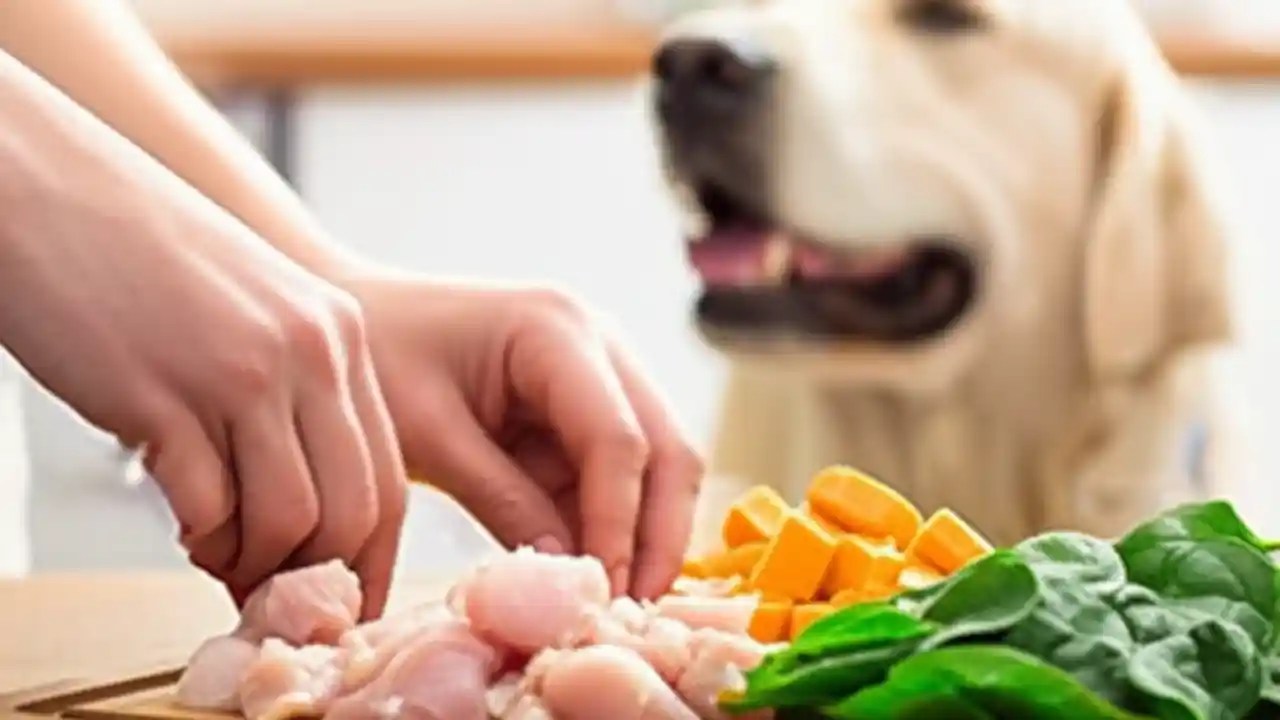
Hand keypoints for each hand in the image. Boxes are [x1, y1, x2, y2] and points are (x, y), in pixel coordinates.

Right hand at [0, 58, 406, 615]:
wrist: (42, 186)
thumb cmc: (142, 255)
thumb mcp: (256, 308)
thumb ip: (292, 393)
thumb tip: (302, 508)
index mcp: (341, 333)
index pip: (389, 477)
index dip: (368, 555)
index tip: (339, 594)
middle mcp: (311, 351)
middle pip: (355, 510)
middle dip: (316, 574)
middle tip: (269, 588)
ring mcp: (242, 371)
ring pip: (291, 521)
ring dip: (252, 562)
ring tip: (216, 550)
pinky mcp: (164, 394)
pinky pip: (209, 509)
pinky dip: (200, 538)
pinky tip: (181, 523)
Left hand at [343, 271, 704, 597]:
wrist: (353, 321)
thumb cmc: (378, 362)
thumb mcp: (427, 434)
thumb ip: (501, 498)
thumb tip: (565, 576)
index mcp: (557, 330)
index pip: (618, 438)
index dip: (619, 524)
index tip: (602, 595)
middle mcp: (601, 346)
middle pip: (668, 450)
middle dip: (657, 537)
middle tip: (629, 616)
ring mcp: (604, 377)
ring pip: (659, 469)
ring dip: (643, 538)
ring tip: (612, 610)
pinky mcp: (588, 415)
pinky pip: (620, 480)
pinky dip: (613, 530)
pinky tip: (591, 581)